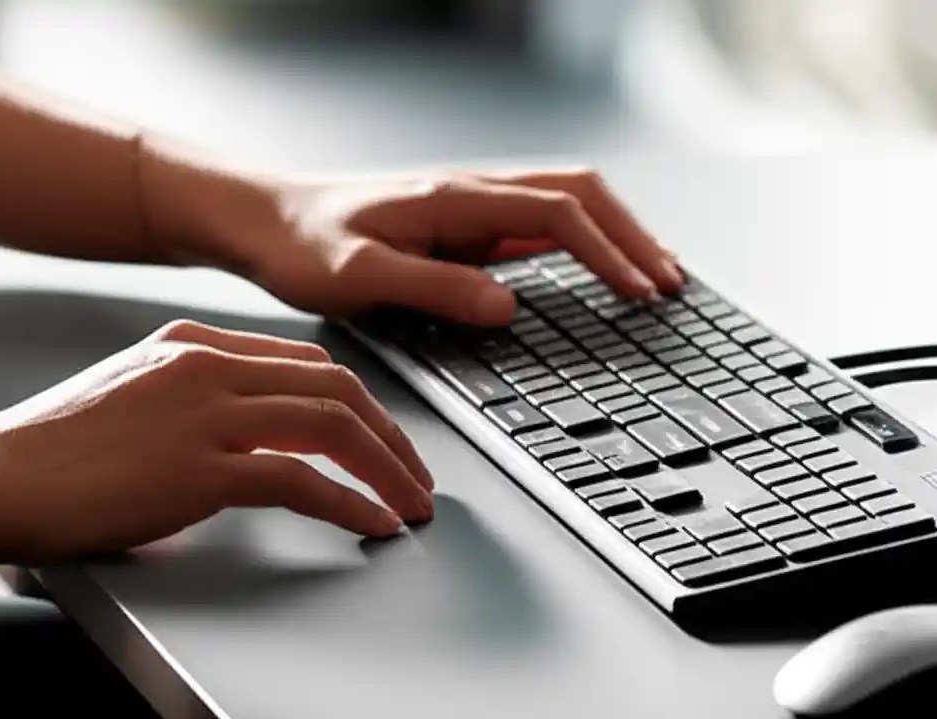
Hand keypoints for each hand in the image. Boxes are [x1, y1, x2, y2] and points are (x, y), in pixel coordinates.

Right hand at [0, 321, 432, 564]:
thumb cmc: (59, 444)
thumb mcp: (137, 390)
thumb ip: (199, 393)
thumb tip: (259, 429)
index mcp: (197, 343)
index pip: (309, 363)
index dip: (362, 403)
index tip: (387, 437)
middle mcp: (210, 367)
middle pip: (336, 387)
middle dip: (391, 434)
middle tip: (417, 474)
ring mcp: (206, 413)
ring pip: (332, 426)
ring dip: (385, 468)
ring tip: (411, 502)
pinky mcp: (199, 467)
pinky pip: (300, 480)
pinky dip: (349, 503)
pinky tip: (371, 523)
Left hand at [147, 152, 683, 325]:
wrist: (264, 221)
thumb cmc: (300, 246)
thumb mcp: (358, 276)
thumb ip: (433, 289)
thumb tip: (508, 306)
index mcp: (456, 199)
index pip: (558, 214)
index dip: (607, 253)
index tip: (640, 292)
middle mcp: (473, 194)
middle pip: (581, 194)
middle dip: (634, 235)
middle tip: (672, 284)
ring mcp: (473, 208)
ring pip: (568, 204)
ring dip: (618, 234)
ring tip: (657, 275)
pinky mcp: (465, 226)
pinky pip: (542, 226)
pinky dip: (586, 244)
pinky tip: (599, 270)